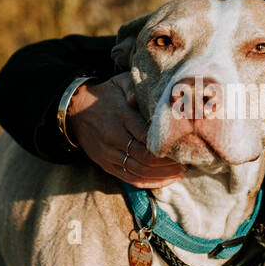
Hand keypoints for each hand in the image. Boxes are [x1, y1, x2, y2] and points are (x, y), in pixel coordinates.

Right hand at [68, 75, 185, 187]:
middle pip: (146, 158)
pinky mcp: (106, 165)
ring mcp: (109, 155)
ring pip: (140, 171)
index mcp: (122, 117)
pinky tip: (166, 181)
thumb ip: (135, 88)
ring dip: (164, 175)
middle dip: (171, 163)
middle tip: (190, 161)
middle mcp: (114, 138)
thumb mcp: (121, 82)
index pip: (148, 137)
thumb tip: (150, 100)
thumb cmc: (106, 95)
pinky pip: (130, 179)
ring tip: (182, 172)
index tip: (186, 145)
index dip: (168, 145)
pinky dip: (150, 183)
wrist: (74, 110)